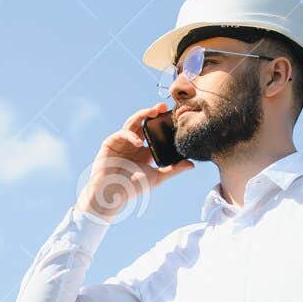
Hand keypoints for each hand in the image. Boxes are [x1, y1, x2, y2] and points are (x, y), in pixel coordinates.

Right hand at [75, 103, 194, 220]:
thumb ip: (173, 170)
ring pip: (132, 122)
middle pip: (143, 123)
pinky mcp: (110, 143)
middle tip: (164, 107)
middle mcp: (133, 143)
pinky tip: (139, 142)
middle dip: (152, 113)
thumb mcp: (157, 177)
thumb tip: (192, 164)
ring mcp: (121, 142)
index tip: (174, 116)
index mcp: (144, 150)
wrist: (111, 194)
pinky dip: (130, 135)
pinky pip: (122, 134)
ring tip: (154, 111)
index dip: (163, 123)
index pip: (155, 132)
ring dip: (142, 115)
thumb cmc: (132, 188)